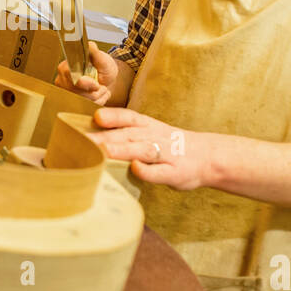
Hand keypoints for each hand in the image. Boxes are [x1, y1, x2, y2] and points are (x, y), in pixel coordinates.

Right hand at [55, 41, 118, 104]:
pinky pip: (85, 107)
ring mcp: (65, 92)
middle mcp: (62, 80)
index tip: (97, 84)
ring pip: (83, 101)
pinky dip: (96, 103)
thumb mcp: (101, 57)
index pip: (72, 79)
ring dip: (98, 97)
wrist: (106, 77)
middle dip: (95, 92)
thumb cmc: (103, 66)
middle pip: (78, 93)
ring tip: (102, 89)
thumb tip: (89, 45)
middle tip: (102, 85)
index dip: (86, 84)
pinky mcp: (71, 101)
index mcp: (66, 67)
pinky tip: (99, 96)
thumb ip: (94, 51)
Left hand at [88, 107, 210, 190]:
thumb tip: (94, 136)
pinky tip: (135, 168)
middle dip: (105, 137)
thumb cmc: (171, 147)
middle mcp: (156, 137)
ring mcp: (166, 155)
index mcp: (150, 127)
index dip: (113, 117)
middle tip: (83, 140)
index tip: (96, 117)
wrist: (208, 157)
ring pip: (142, 150)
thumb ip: (127, 135)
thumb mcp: (151, 133)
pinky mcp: (174, 173)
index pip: (130, 118)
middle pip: (129, 135)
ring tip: (104, 151)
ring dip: (122, 150)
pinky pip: (159, 172)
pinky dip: (147, 170)